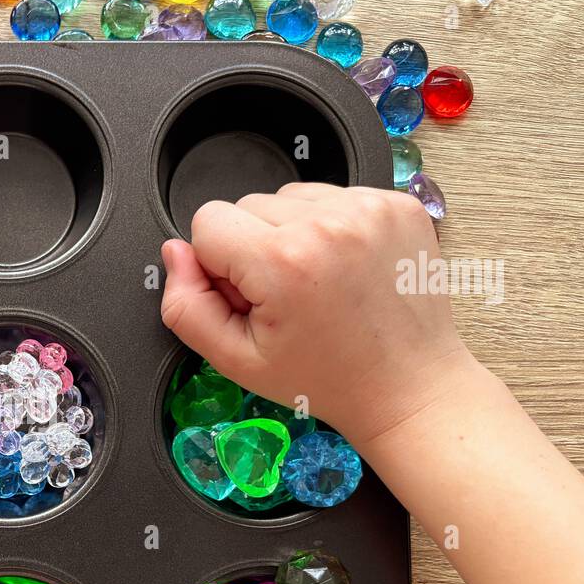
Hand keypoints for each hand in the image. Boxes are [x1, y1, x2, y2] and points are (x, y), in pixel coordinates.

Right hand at [159, 183, 473, 444]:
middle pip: (247, 204)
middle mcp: (328, 223)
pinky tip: (346, 269)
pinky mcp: (396, 204)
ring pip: (290, 197)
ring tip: (317, 282)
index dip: (216, 264)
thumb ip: (186, 307)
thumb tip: (176, 253)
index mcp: (284, 261)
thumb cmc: (327, 379)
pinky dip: (331, 227)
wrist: (408, 388)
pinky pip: (334, 196)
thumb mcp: (236, 361)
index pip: (207, 221)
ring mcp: (368, 208)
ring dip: (292, 232)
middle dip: (254, 247)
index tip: (249, 298)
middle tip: (287, 298)